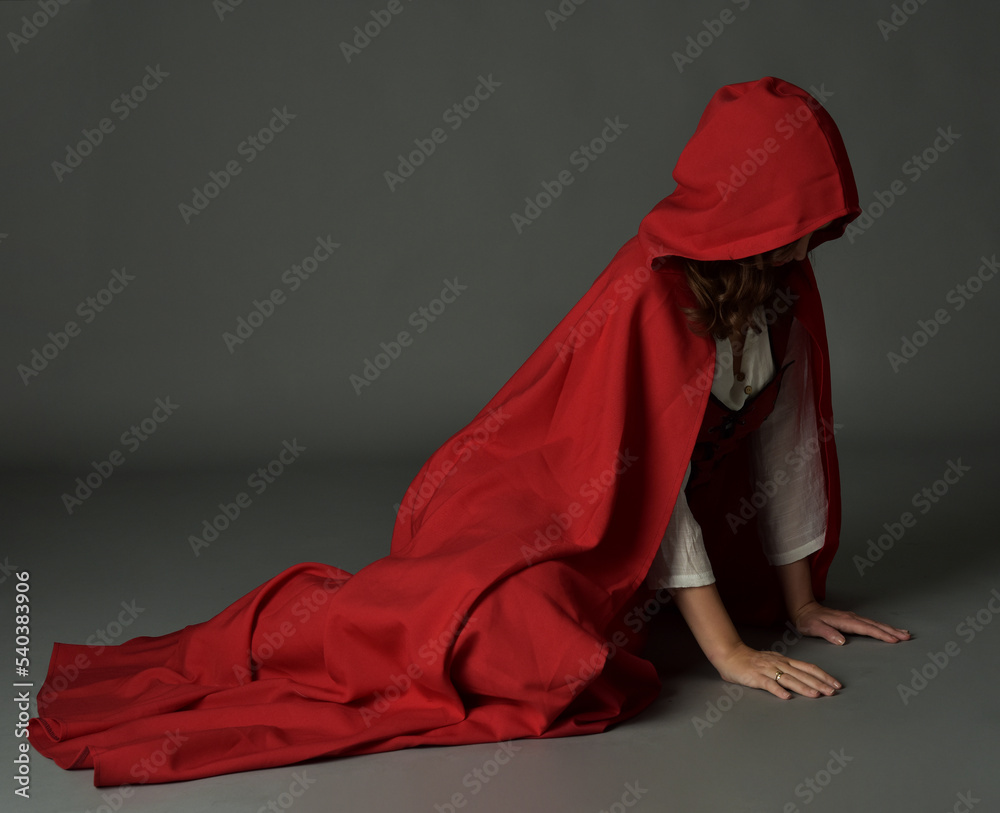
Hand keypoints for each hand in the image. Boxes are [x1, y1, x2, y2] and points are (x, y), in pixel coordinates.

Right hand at [712, 642, 839, 699]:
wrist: (729, 654)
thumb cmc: (750, 661)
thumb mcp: (772, 662)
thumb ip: (785, 670)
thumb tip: (801, 679)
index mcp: (783, 661)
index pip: (807, 667)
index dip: (823, 675)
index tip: (835, 684)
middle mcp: (778, 663)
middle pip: (802, 673)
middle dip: (819, 683)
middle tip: (832, 692)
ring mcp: (767, 669)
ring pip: (789, 679)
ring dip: (803, 687)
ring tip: (816, 695)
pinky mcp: (756, 676)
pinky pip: (768, 684)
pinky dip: (778, 690)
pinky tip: (786, 697)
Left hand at [790, 600, 910, 644]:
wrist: (804, 609)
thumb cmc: (808, 620)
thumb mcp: (813, 628)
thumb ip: (827, 633)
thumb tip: (841, 640)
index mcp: (844, 621)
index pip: (865, 629)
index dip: (880, 634)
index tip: (893, 639)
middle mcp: (850, 618)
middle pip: (874, 625)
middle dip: (891, 631)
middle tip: (907, 637)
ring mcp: (852, 618)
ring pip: (874, 623)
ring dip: (889, 628)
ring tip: (904, 634)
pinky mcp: (852, 619)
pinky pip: (870, 623)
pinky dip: (881, 627)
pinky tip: (888, 630)